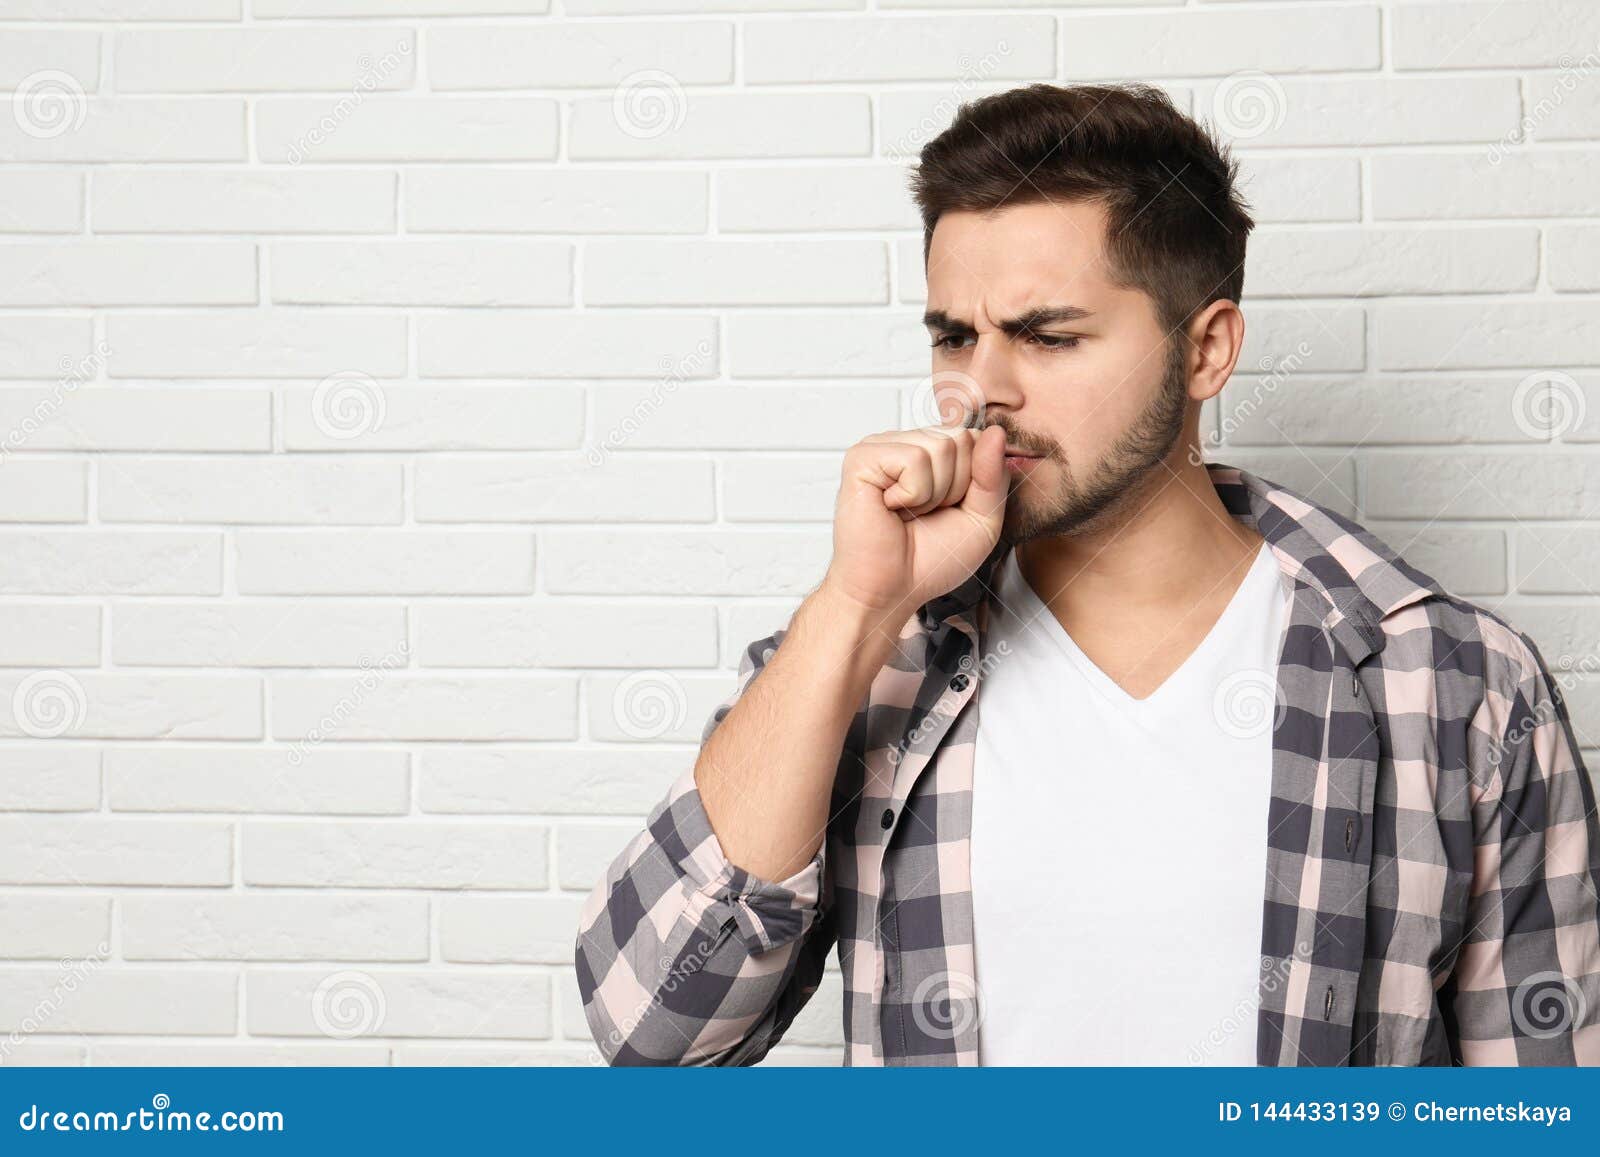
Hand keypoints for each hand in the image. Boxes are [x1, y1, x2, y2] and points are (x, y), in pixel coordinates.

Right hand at [822, 423, 1007, 617]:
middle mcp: (905, 443)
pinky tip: (891, 508)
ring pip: (941, 447)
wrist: (890, 591)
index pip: (976, 438)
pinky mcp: (862, 458)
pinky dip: (912, 494)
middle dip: (955, 487)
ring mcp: (881, 447)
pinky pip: (914, 459)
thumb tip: (995, 432)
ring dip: (933, 494)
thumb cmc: (928, 560)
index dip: (974, 481)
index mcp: (930, 452)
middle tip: (924, 514)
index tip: (948, 510)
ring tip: (908, 512)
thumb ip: (994, 477)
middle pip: (961, 438)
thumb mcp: (982, 520)